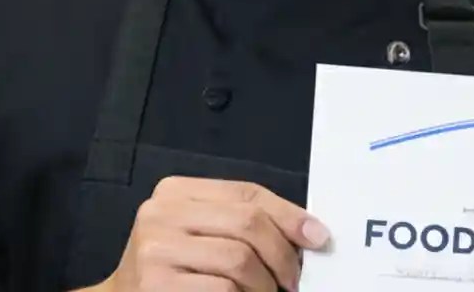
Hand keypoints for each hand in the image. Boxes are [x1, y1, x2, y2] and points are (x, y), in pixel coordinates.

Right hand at [110, 176, 330, 291]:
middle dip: (283, 254)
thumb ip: (240, 221)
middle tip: (294, 278)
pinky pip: (223, 290)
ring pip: (239, 259)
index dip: (289, 215)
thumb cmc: (172, 266)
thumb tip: (307, 231)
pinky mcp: (157, 284)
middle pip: (248, 223)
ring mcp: (155, 249)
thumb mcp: (200, 230)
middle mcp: (161, 213)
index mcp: (175, 191)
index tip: (317, 236)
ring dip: (265, 284)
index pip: (247, 192)